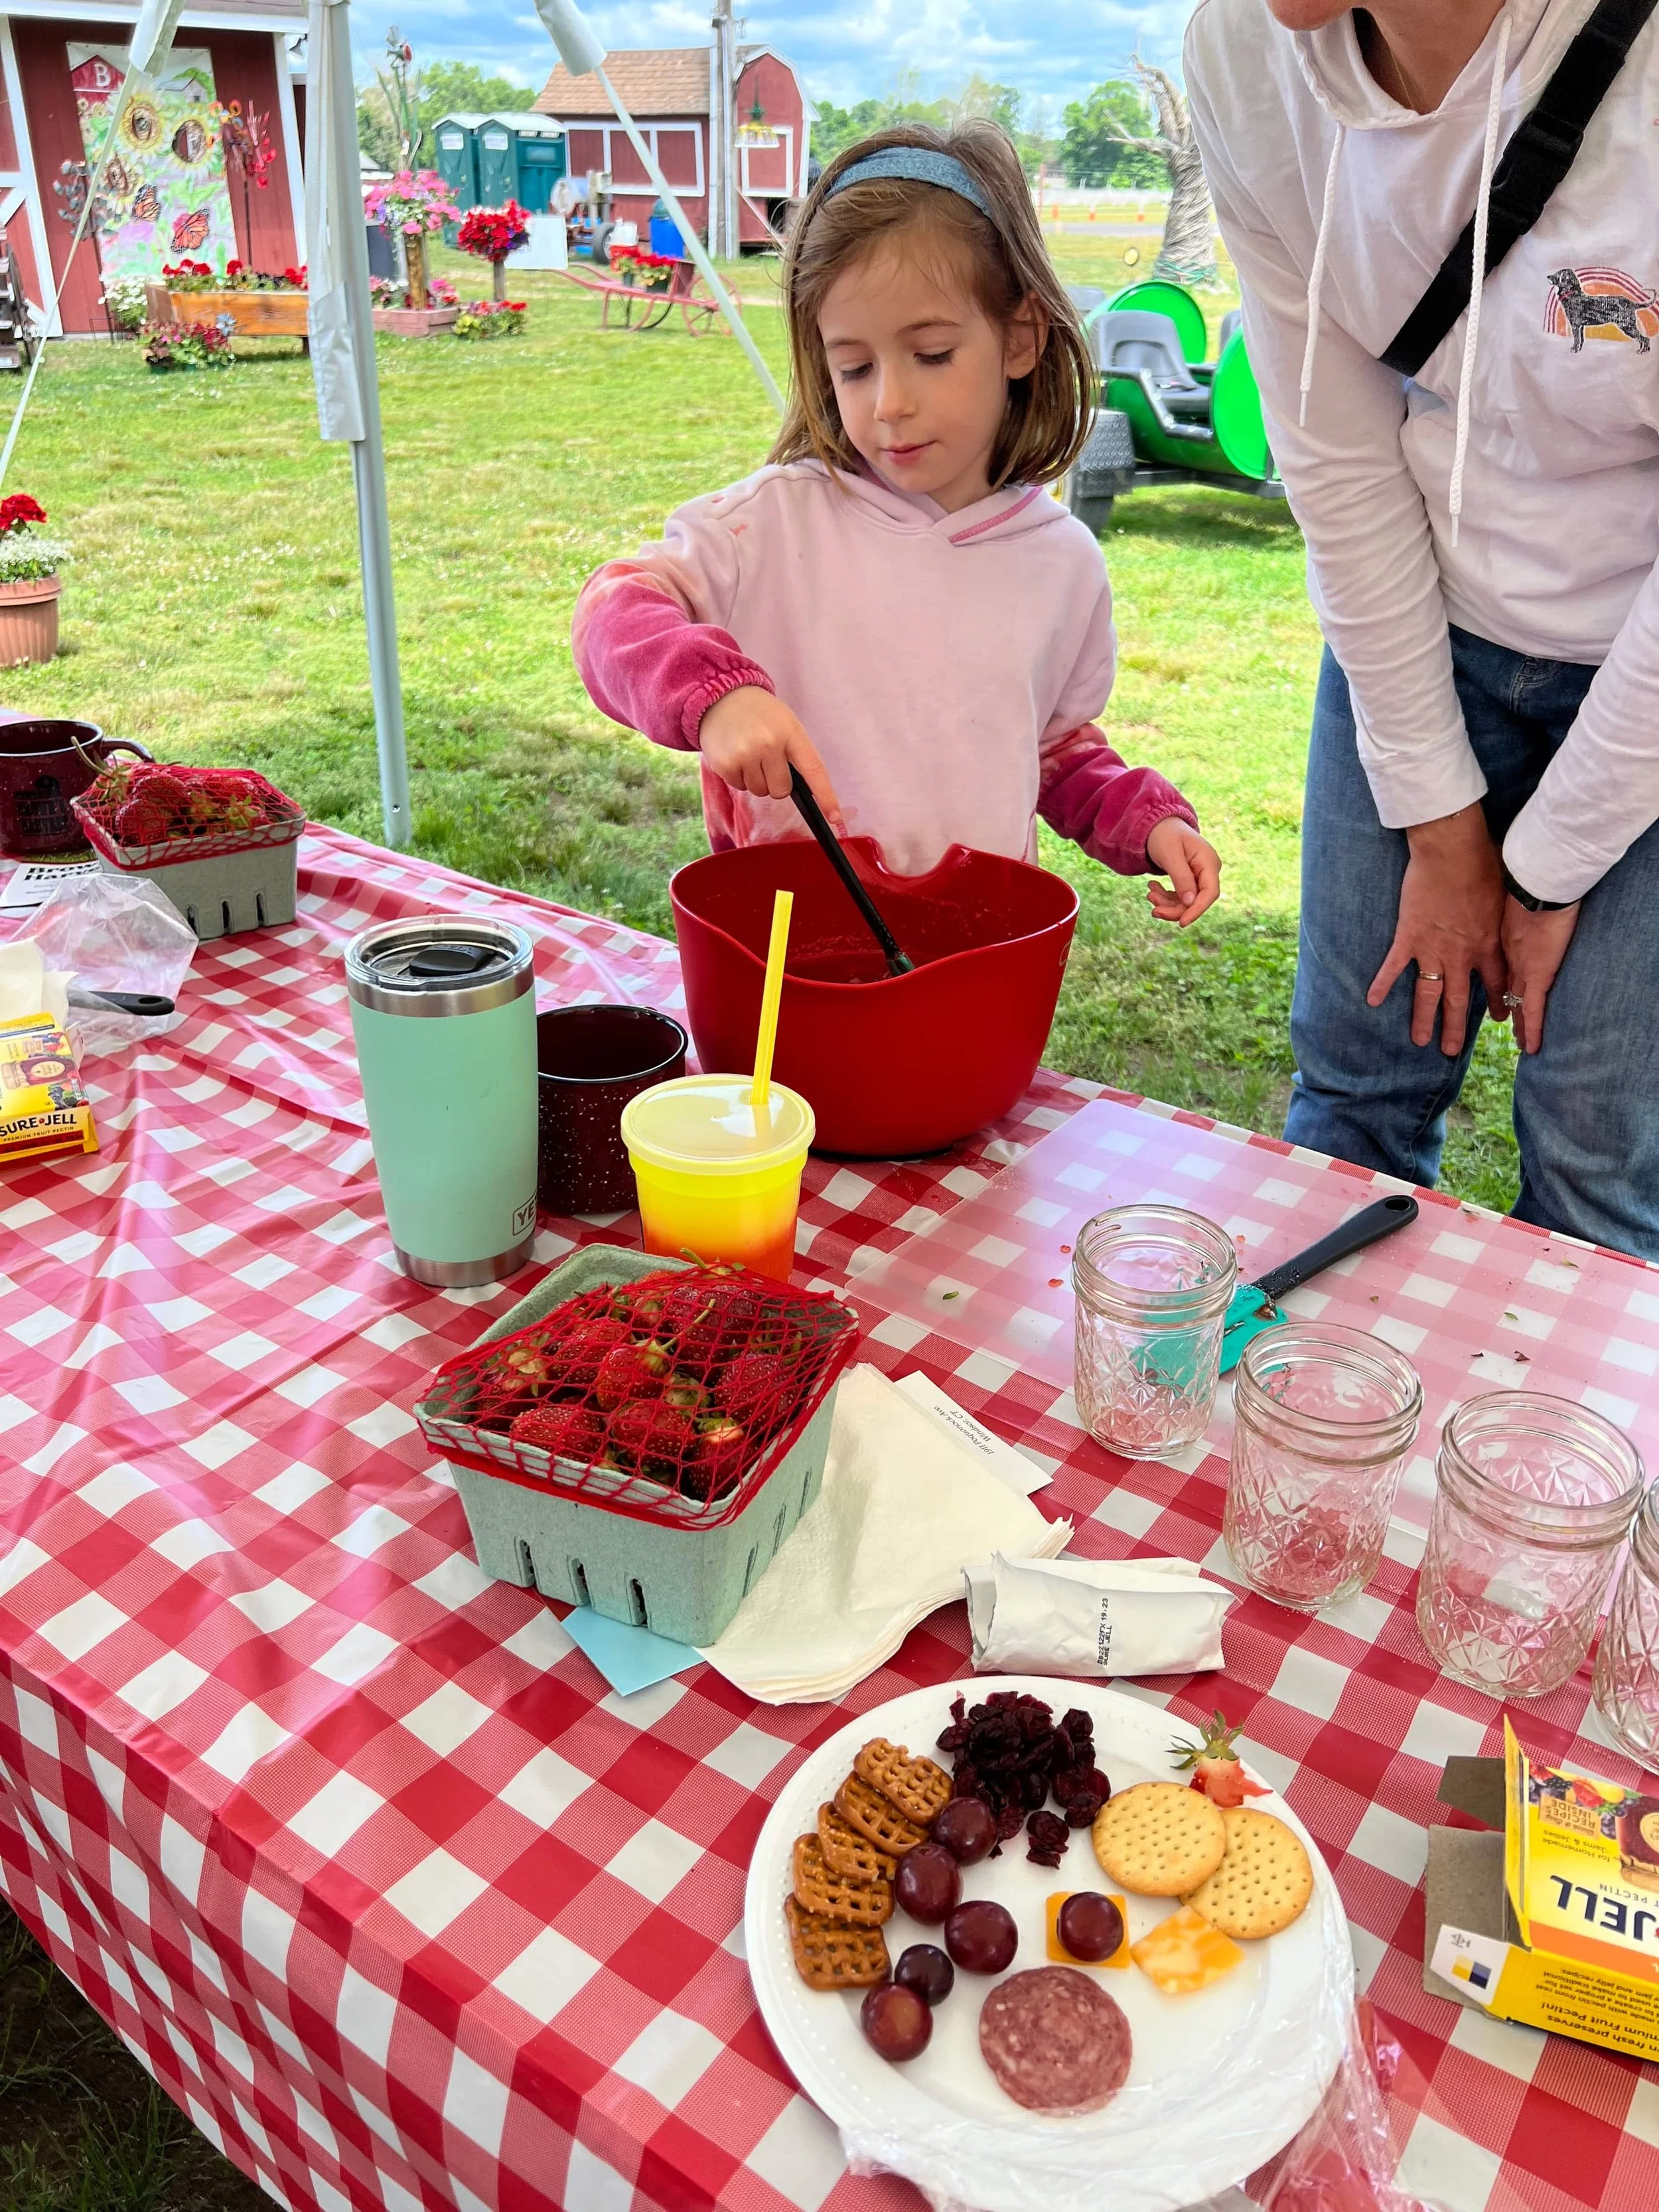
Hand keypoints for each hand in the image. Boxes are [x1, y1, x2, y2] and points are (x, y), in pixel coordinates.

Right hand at [698, 686, 842, 826]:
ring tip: (748, 752)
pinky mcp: (726, 764)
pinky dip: (738, 776)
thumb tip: (806, 790)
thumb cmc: (759, 713)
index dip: (826, 796)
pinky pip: (740, 787)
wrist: (720, 696)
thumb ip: (795, 752)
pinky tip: (735, 755)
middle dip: (775, 782)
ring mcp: (747, 755)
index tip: (834, 817)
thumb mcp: (785, 723)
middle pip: (781, 790)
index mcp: (791, 733)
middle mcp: (770, 744)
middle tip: (766, 760)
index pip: (814, 770)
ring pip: (760, 791)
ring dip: (755, 778)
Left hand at [1145, 819, 1221, 925]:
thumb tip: (1189, 903)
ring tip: (1149, 894)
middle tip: (1154, 911)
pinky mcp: (1189, 880)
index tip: (1181, 923)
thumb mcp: (1170, 855)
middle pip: (1197, 900)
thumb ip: (1181, 877)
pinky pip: (1179, 897)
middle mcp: (1207, 871)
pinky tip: (1152, 889)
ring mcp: (1199, 876)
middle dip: (1175, 909)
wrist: (1158, 825)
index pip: (1210, 892)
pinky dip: (1165, 897)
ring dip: (1167, 903)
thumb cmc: (1165, 835)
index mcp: (1209, 861)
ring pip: (1186, 902)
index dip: (1197, 909)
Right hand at [1367, 802, 1505, 1054]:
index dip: (1499, 1003)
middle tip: (1452, 1051)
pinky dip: (1382, 984)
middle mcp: (1461, 955)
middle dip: (1456, 1028)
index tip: (1502, 1020)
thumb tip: (1518, 915)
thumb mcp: (1505, 894)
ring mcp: (1433, 949)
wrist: (1453, 852)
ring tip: (1419, 1041)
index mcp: (1487, 944)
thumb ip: (1506, 914)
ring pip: (1428, 994)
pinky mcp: (1409, 936)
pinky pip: (1394, 966)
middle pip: (1460, 1001)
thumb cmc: (1484, 864)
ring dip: (1423, 1020)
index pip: (1496, 983)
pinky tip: (1372, 1001)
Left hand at [1501, 896, 1579, 1053]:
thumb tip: (1526, 907)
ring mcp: (1522, 968)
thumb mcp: (1517, 901)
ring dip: (1519, 1024)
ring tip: (1518, 1043)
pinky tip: (1530, 1047)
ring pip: (1517, 1003)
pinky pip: (1533, 1008)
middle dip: (1506, 1007)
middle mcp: (1513, 959)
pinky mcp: (1537, 975)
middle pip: (1509, 989)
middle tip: (1501, 1023)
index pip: (1506, 969)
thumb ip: (1518, 913)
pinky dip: (1532, 1028)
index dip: (1504, 982)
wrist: (1540, 886)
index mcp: (1509, 941)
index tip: (1500, 993)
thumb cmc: (1534, 886)